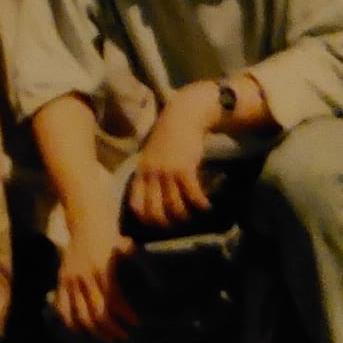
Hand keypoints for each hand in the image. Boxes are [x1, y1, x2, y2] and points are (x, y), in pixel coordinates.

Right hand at [51, 201, 136, 341]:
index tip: (136, 322)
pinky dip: (71, 322)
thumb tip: (161, 287)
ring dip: (94, 330)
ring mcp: (71, 280)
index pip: (113, 302)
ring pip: (79, 316)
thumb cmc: (111, 236)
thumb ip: (146, 267)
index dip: (125, 315)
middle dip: (112, 329)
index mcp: (102, 270)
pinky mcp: (61, 280)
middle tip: (124, 335)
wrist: (85, 222)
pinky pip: (62, 308)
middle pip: (96, 315)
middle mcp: (85, 277)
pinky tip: (82, 329)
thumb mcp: (130, 248)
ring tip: (107, 336)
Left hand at [126, 83, 216, 228]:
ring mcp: (167, 172)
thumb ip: (149, 174)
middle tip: (177, 225)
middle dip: (167, 223)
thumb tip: (152, 198)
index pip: (136, 204)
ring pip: (175, 207)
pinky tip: (206, 205)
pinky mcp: (184, 169)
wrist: (182, 118)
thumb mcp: (151, 155)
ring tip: (193, 215)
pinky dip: (200, 204)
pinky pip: (193, 196)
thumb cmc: (167, 138)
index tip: (158, 224)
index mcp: (141, 172)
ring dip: (185, 216)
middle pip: (155, 211)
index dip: (146, 219)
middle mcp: (151, 174)